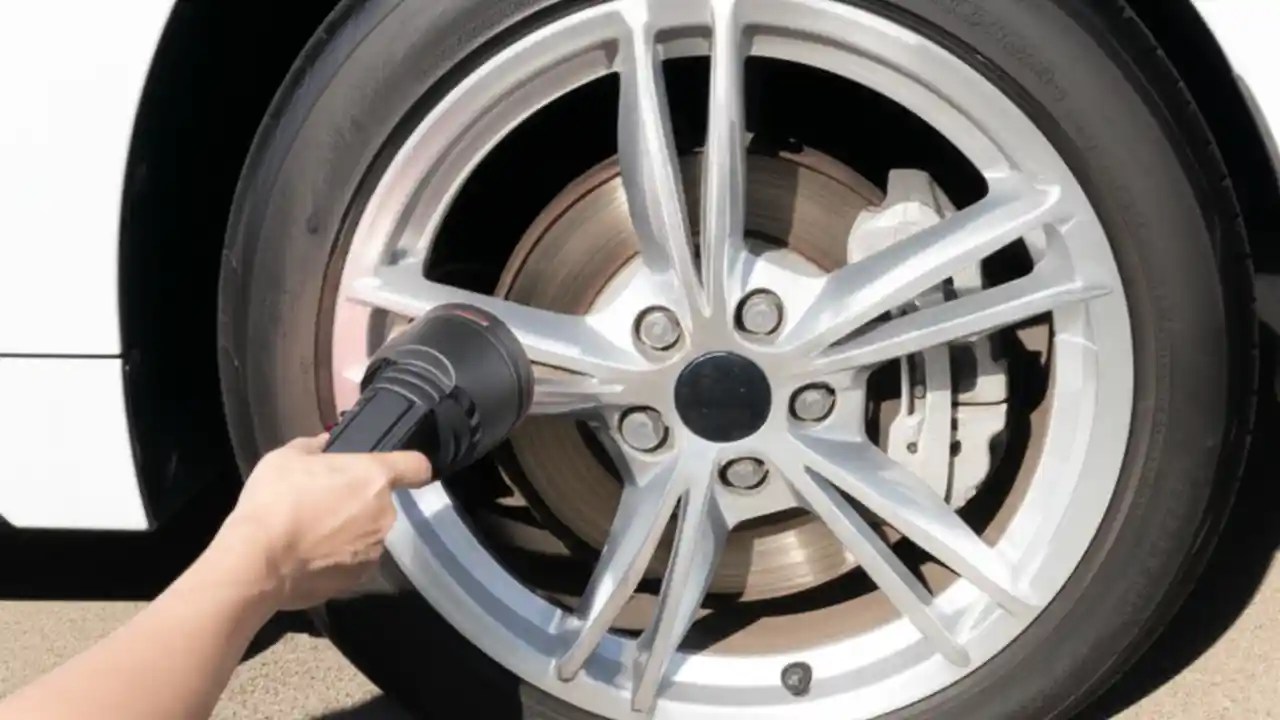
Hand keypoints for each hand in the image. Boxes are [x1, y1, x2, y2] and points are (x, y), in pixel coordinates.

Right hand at [212, 435, 432, 609]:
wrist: (258, 561)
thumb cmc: (275, 500)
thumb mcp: (285, 458)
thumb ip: (312, 447)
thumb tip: (324, 443)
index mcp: (375, 477)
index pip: (417, 466)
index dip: (410, 467)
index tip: (400, 471)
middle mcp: (385, 514)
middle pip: (382, 504)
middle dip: (360, 504)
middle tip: (324, 505)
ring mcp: (375, 551)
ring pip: (368, 535)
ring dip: (350, 533)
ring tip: (312, 536)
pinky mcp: (359, 580)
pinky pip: (354, 563)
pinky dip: (338, 560)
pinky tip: (310, 559)